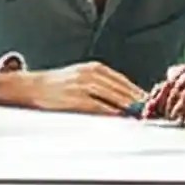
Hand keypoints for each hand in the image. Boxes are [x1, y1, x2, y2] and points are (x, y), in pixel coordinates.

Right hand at [21, 62, 145, 114]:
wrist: (34, 86)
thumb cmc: (60, 84)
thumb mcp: (83, 77)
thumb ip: (103, 85)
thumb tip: (126, 97)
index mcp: (94, 68)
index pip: (122, 80)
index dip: (137, 91)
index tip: (149, 101)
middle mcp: (90, 74)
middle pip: (120, 88)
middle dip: (135, 100)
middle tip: (149, 110)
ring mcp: (82, 85)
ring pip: (111, 96)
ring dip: (127, 105)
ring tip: (138, 114)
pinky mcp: (74, 98)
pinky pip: (97, 106)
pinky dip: (109, 111)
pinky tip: (118, 116)